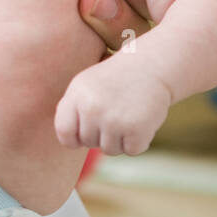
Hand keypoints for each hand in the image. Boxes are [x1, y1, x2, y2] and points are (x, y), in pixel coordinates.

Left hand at [54, 58, 172, 155]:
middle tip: (116, 109)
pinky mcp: (135, 129)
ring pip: (110, 149)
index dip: (75, 137)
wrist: (151, 66)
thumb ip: (71, 111)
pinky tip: (141, 119)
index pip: (64, 133)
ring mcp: (113, 120)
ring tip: (128, 112)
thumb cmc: (115, 79)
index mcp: (76, 95)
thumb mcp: (85, 86)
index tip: (86, 129)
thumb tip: (66, 141)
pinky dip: (138, 140)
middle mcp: (92, 108)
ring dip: (120, 138)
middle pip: (88, 142)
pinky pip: (131, 150)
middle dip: (102, 133)